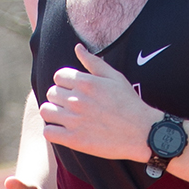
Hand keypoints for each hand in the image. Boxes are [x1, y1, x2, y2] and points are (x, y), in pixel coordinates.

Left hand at [40, 44, 155, 160]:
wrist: (142, 132)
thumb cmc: (129, 103)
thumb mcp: (115, 77)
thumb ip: (93, 62)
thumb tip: (77, 48)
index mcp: (86, 83)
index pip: (58, 77)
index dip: (65, 83)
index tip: (73, 91)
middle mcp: (77, 100)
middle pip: (51, 93)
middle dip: (59, 98)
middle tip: (72, 105)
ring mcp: (74, 120)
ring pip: (45, 111)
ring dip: (53, 113)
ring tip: (64, 117)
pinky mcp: (74, 139)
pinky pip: (49, 132)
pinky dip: (53, 131)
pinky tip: (64, 131)